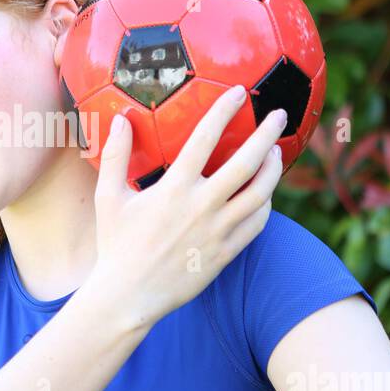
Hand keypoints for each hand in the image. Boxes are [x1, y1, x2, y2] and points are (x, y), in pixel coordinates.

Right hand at [91, 85, 286, 328]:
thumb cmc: (115, 245)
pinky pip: (256, 223)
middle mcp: (201, 207)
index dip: (224, 111)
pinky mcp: (226, 253)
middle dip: (267, 134)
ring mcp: (217, 232)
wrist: (129, 297)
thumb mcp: (108, 198)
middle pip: (246, 163)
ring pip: (259, 194)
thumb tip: (121, 119)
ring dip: (273, 169)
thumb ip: (115, 156)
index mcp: (174, 189)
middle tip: (280, 115)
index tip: (240, 93)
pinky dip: (265, 204)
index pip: (205, 139)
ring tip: (276, 153)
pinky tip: (264, 193)